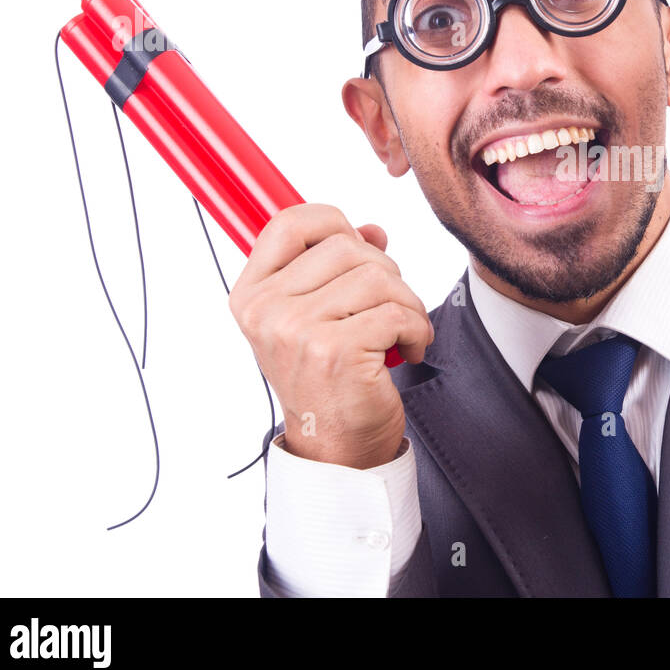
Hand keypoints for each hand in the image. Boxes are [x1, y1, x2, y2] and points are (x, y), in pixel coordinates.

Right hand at [228, 204, 433, 468]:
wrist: (336, 446)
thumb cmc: (330, 378)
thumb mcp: (320, 315)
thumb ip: (338, 267)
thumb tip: (372, 230)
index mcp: (252, 295)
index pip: (289, 223)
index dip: (334, 223)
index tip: (361, 248)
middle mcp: (266, 311)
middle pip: (346, 246)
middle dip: (385, 272)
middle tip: (389, 308)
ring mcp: (296, 331)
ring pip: (378, 276)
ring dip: (407, 302)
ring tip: (400, 332)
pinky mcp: (334, 351)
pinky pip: (397, 311)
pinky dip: (417, 328)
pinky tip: (408, 349)